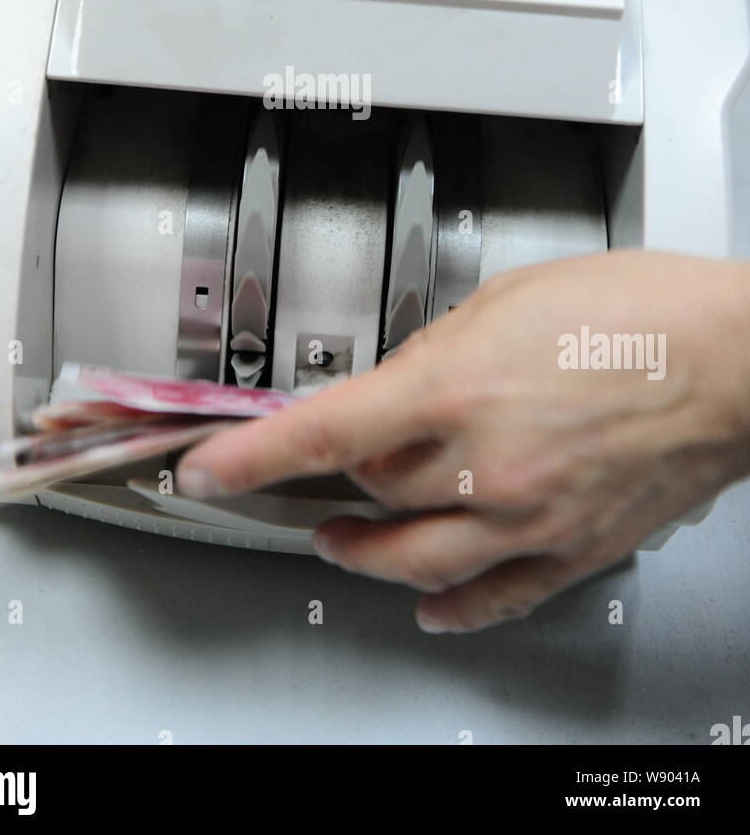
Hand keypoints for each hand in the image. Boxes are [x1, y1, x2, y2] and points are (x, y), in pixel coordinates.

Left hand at [177, 252, 749, 631]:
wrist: (732, 359)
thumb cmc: (637, 313)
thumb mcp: (508, 298)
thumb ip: (437, 349)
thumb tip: (398, 386)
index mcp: (459, 388)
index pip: (325, 435)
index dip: (251, 460)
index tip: (207, 472)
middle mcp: (487, 464)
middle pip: (369, 494)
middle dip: (330, 479)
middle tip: (310, 469)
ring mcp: (529, 517)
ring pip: (414, 561)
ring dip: (364, 551)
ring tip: (339, 541)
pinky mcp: (571, 549)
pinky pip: (494, 597)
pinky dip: (450, 606)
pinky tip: (428, 605)